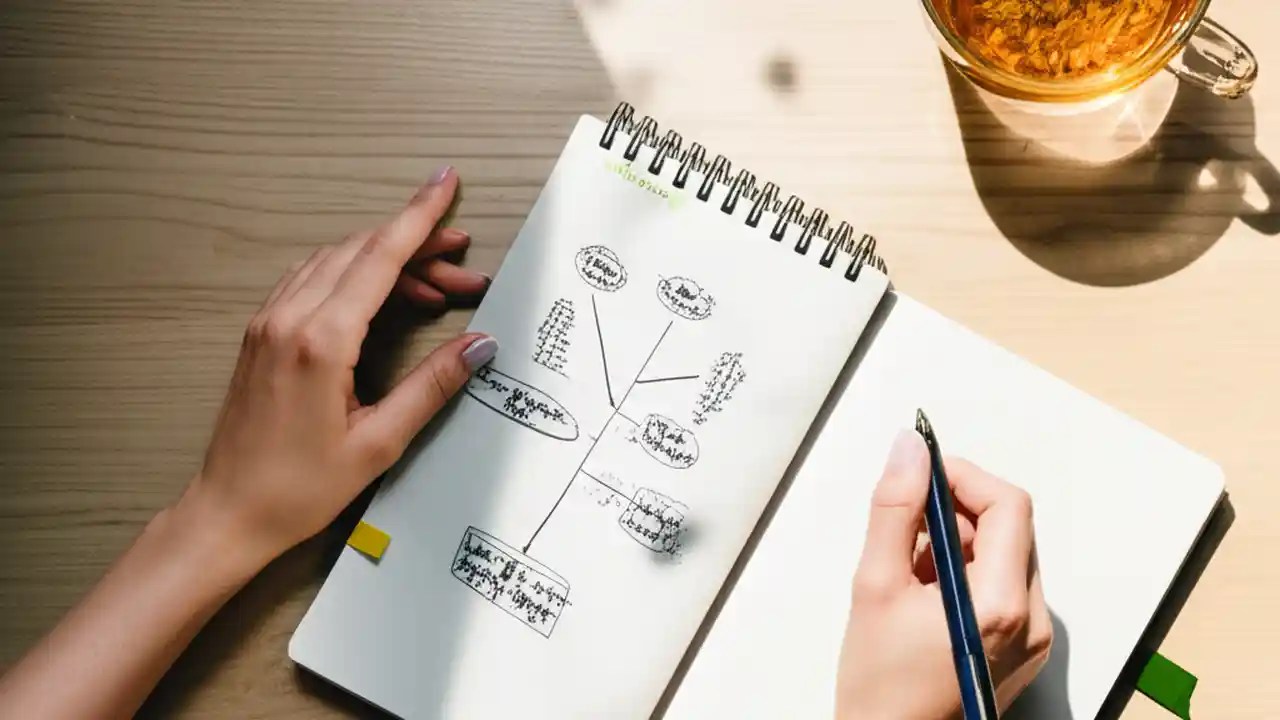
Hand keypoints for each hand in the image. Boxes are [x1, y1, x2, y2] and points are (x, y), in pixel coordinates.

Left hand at [175, 165, 497, 572]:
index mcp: (320, 341)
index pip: (379, 258)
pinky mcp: (261, 334)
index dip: (418, 218)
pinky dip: (354, 276)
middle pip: (362, 253)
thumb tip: (480, 344)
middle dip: (417, 246)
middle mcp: (289, 319)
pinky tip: (384, 297)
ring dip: (387, 261)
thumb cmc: (298, 489)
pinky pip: (312, 281)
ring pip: (336, 262)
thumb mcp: (379, 443)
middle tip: (465, 263)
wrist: (227, 513)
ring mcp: (269, 323)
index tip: (445, 184)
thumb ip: (432, 386)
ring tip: (437, 284)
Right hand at [836, 430, 1052, 719]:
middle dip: (956, 512)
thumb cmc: (879, 685)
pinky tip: (925, 597)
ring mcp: (1033, 638)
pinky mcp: (1025, 649)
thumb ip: (894, 509)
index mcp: (999, 605)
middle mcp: (1031, 621)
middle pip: (1009, 527)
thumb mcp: (874, 585)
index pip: (1007, 505)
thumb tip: (909, 450)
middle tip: (903, 529)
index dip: (963, 476)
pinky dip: (966, 573)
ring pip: (1005, 554)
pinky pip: (1004, 585)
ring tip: (908, 574)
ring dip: (958, 543)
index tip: (921, 473)